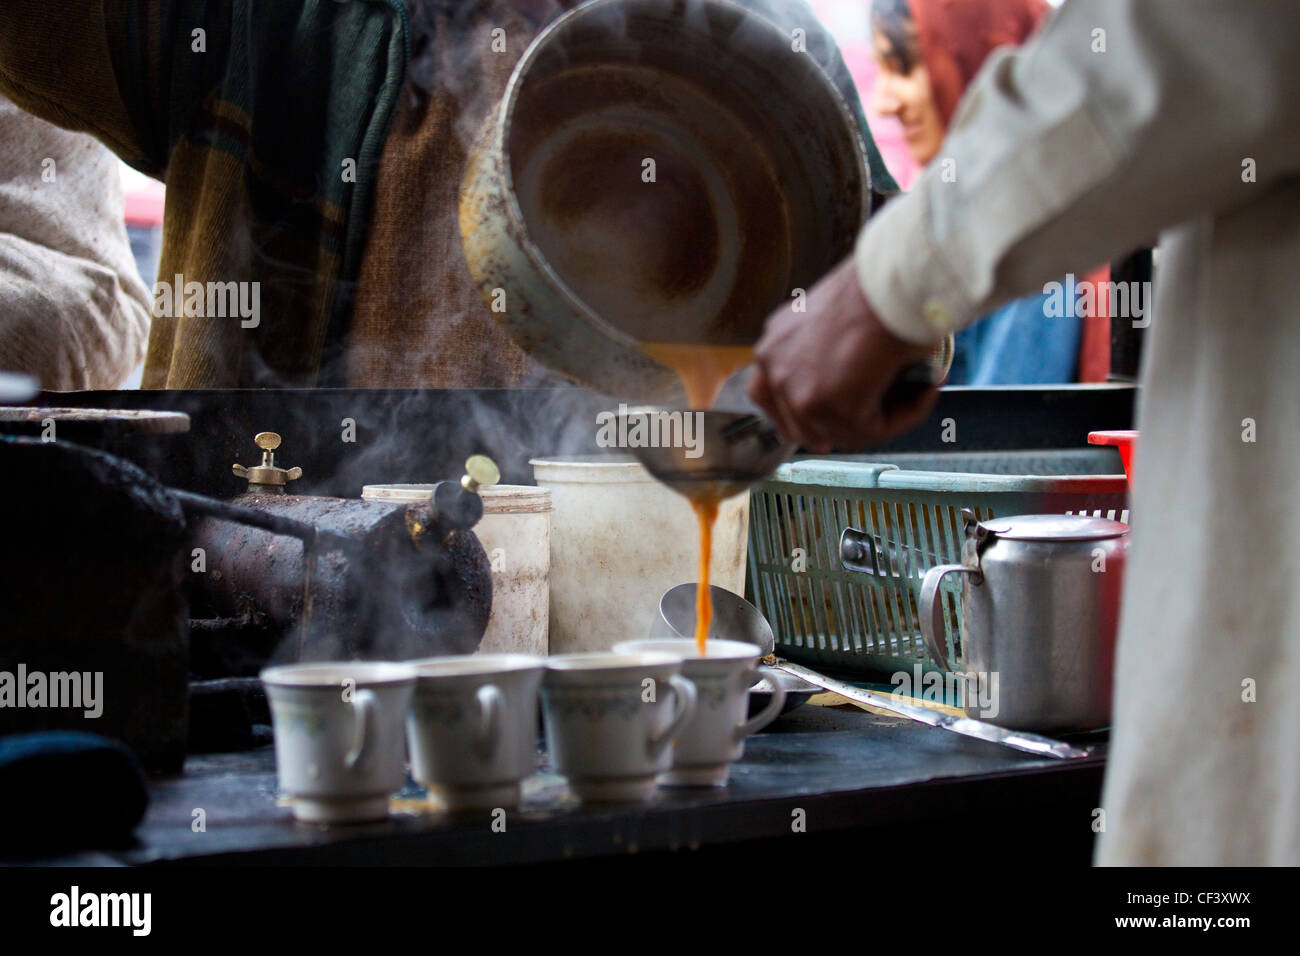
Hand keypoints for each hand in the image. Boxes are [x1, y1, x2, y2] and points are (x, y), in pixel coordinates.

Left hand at [747, 255, 940, 452]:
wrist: (896, 279)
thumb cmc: (878, 286)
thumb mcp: (835, 317)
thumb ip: (827, 354)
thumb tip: (850, 383)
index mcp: (774, 343)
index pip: (770, 397)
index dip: (805, 415)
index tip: (827, 425)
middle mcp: (775, 366)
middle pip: (799, 426)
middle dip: (842, 427)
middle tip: (881, 416)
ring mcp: (797, 389)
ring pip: (842, 433)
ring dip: (881, 421)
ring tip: (913, 394)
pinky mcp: (829, 405)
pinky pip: (873, 432)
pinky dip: (905, 415)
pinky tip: (924, 389)